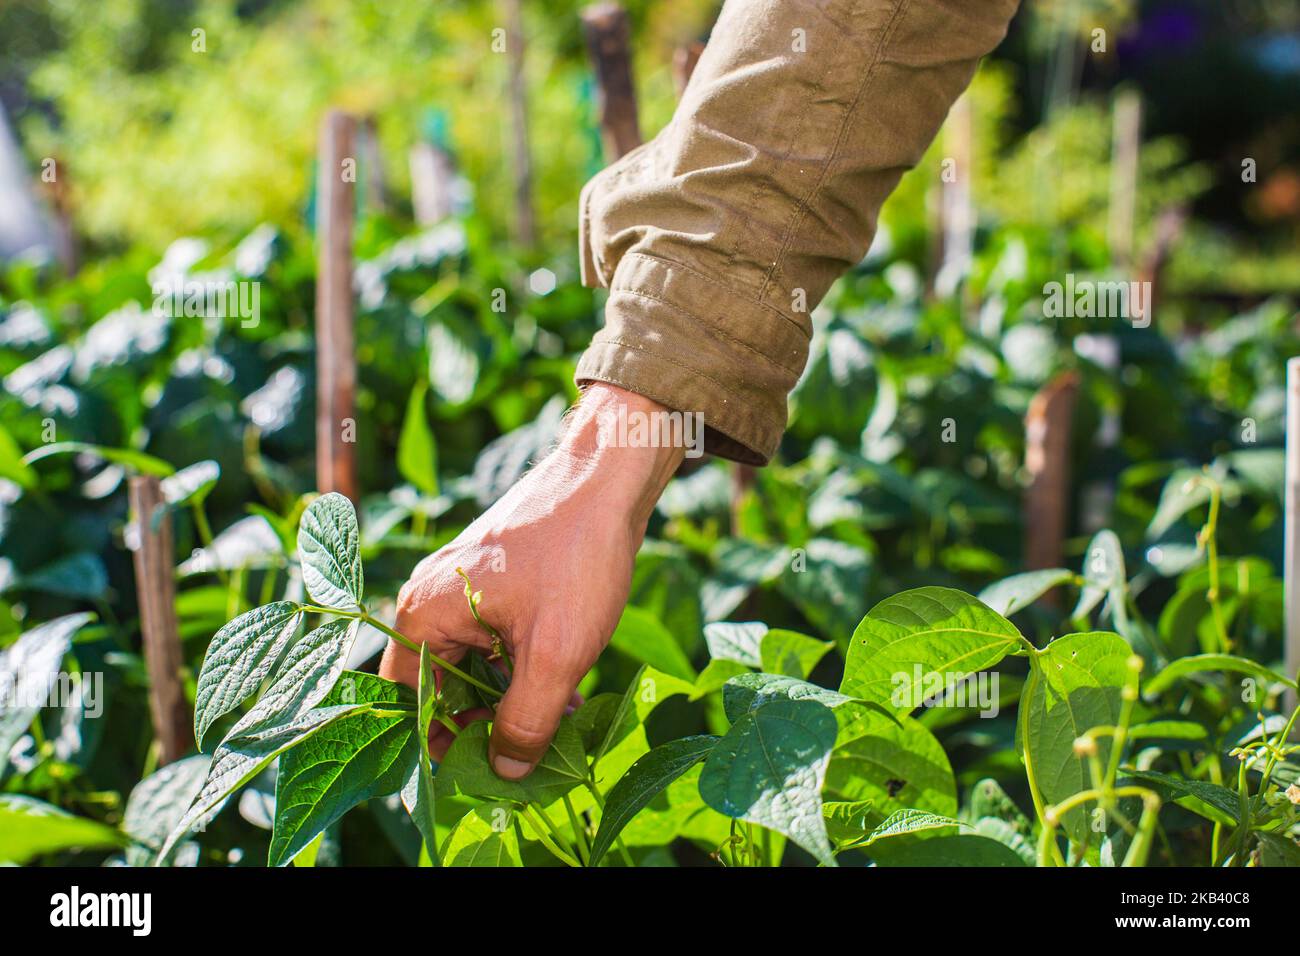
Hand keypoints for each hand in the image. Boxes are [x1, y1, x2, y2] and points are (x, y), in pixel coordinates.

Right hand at [380, 383, 684, 778]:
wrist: (609, 478)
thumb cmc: (576, 559)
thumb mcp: (555, 655)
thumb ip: (526, 722)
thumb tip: (505, 774)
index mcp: (423, 615)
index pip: (408, 703)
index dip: (440, 745)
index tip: (480, 773)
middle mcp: (429, 599)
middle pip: (439, 686)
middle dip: (482, 724)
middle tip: (527, 759)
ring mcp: (460, 587)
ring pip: (472, 665)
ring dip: (508, 699)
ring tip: (555, 726)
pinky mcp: (493, 581)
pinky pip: (492, 640)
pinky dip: (520, 669)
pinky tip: (563, 692)